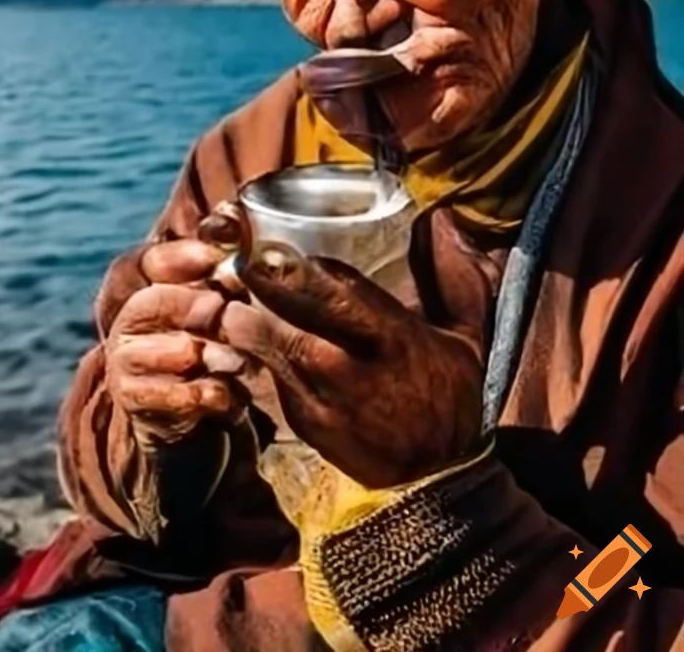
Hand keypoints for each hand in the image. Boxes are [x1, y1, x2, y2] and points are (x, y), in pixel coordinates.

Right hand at [103, 208, 251, 450]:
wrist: (188, 424)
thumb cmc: (207, 352)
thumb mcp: (215, 311)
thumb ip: (218, 272)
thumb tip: (234, 222)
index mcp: (141, 292)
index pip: (145, 263)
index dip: (178, 257)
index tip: (213, 257)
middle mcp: (125, 324)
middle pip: (150, 304)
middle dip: (191, 305)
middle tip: (222, 309)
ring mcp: (126, 365)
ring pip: (167, 351)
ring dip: (209, 355)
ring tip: (239, 363)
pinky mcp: (137, 405)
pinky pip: (174, 397)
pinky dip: (210, 397)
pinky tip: (233, 399)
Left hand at [220, 243, 482, 487]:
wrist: (436, 479)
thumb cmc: (448, 397)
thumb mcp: (466, 336)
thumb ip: (455, 277)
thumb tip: (446, 219)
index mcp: (388, 333)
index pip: (328, 281)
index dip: (291, 257)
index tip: (266, 237)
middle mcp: (346, 361)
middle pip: (282, 304)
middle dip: (253, 275)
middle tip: (238, 255)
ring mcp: (318, 393)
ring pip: (259, 338)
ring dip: (241, 311)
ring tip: (232, 292)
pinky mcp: (300, 418)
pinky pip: (263, 372)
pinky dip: (248, 349)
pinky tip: (242, 330)